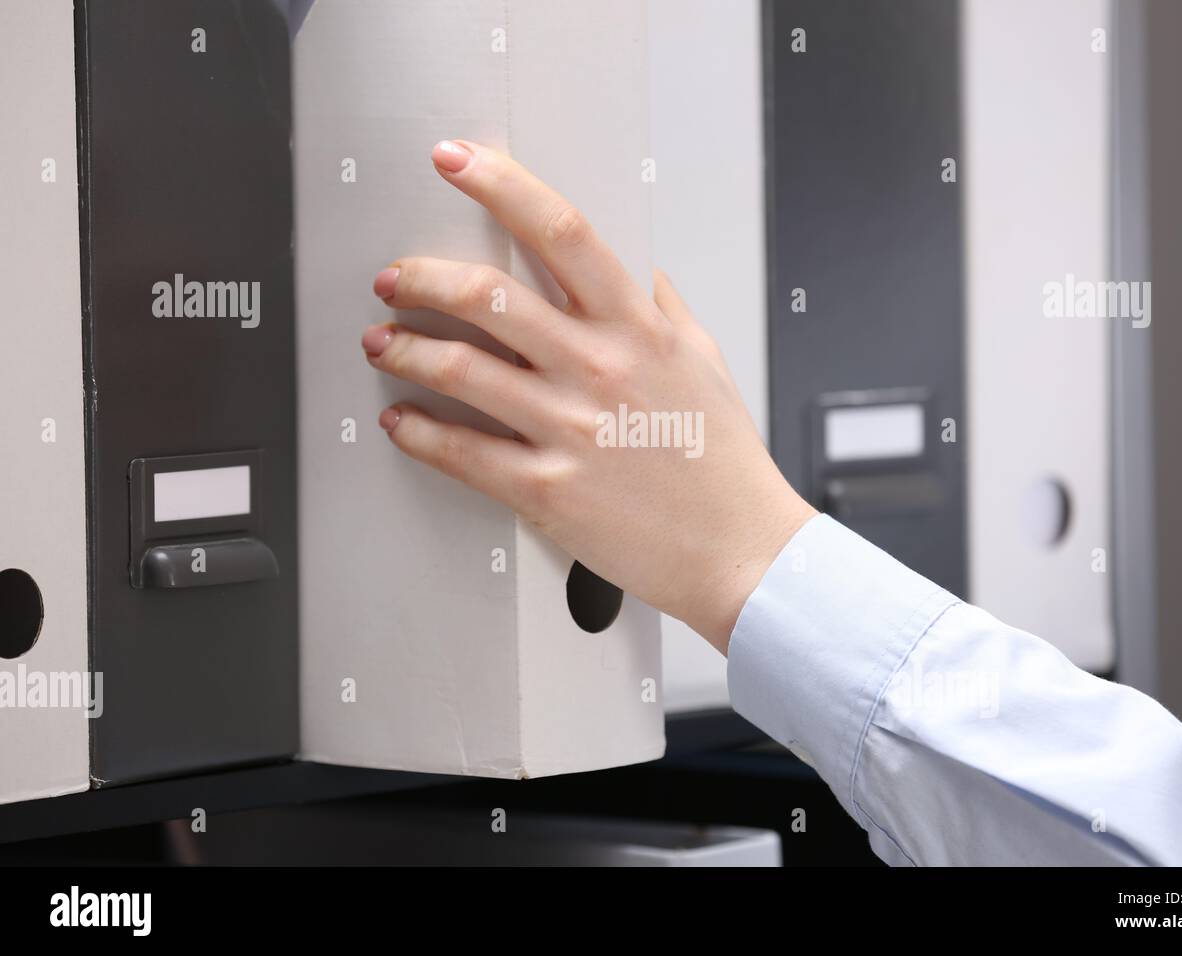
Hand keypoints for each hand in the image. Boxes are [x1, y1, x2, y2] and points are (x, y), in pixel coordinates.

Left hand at [362, 140, 814, 652]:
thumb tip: (634, 267)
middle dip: (421, 277)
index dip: (500, 186)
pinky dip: (416, 432)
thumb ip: (661, 307)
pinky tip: (400, 420)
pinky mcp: (545, 490)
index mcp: (638, 328)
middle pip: (488, 296)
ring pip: (459, 370)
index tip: (457, 162)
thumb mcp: (703, 362)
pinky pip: (460, 452)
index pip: (562, 232)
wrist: (737, 550)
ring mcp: (569, 430)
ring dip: (402, 349)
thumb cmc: (722, 461)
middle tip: (394, 278)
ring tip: (381, 343)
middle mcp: (599, 369)